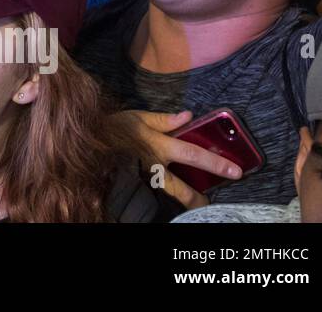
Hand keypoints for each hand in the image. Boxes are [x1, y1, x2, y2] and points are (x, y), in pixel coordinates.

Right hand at [113, 109, 242, 209]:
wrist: (86, 140)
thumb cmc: (113, 127)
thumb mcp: (137, 116)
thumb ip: (163, 119)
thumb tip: (189, 115)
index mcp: (160, 146)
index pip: (193, 155)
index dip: (216, 164)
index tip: (236, 172)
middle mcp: (155, 167)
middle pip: (181, 188)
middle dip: (197, 198)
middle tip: (209, 205)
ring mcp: (144, 179)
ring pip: (168, 195)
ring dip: (182, 200)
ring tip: (194, 205)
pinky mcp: (134, 184)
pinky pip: (154, 195)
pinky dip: (165, 198)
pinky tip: (169, 200)